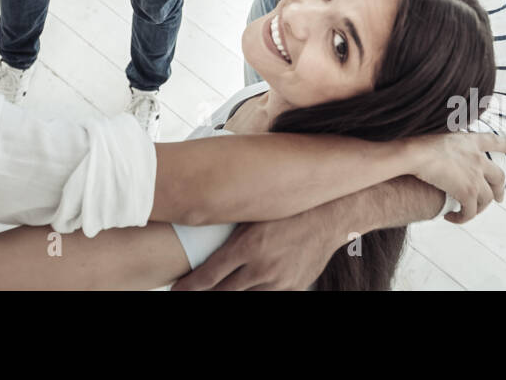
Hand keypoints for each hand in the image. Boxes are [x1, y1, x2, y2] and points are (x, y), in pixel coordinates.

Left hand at [171, 213, 331, 290]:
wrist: (330, 216)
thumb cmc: (288, 207)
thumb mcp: (254, 213)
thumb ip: (232, 231)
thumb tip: (202, 236)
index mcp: (248, 246)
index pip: (208, 276)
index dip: (188, 287)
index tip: (175, 291)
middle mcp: (262, 268)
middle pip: (223, 293)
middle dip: (205, 294)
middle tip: (191, 293)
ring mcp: (279, 281)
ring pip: (244, 298)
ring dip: (230, 294)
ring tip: (218, 288)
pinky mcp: (293, 288)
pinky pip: (267, 296)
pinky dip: (254, 291)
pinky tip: (247, 286)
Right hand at [410, 131, 505, 223]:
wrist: (416, 154)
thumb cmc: (419, 146)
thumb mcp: (438, 139)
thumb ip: (447, 148)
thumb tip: (438, 157)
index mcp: (470, 142)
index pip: (492, 141)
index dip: (504, 144)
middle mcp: (478, 159)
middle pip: (498, 177)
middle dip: (500, 190)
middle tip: (499, 199)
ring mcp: (475, 176)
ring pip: (486, 199)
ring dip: (477, 209)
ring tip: (466, 212)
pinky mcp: (467, 192)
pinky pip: (470, 211)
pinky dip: (462, 218)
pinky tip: (452, 218)